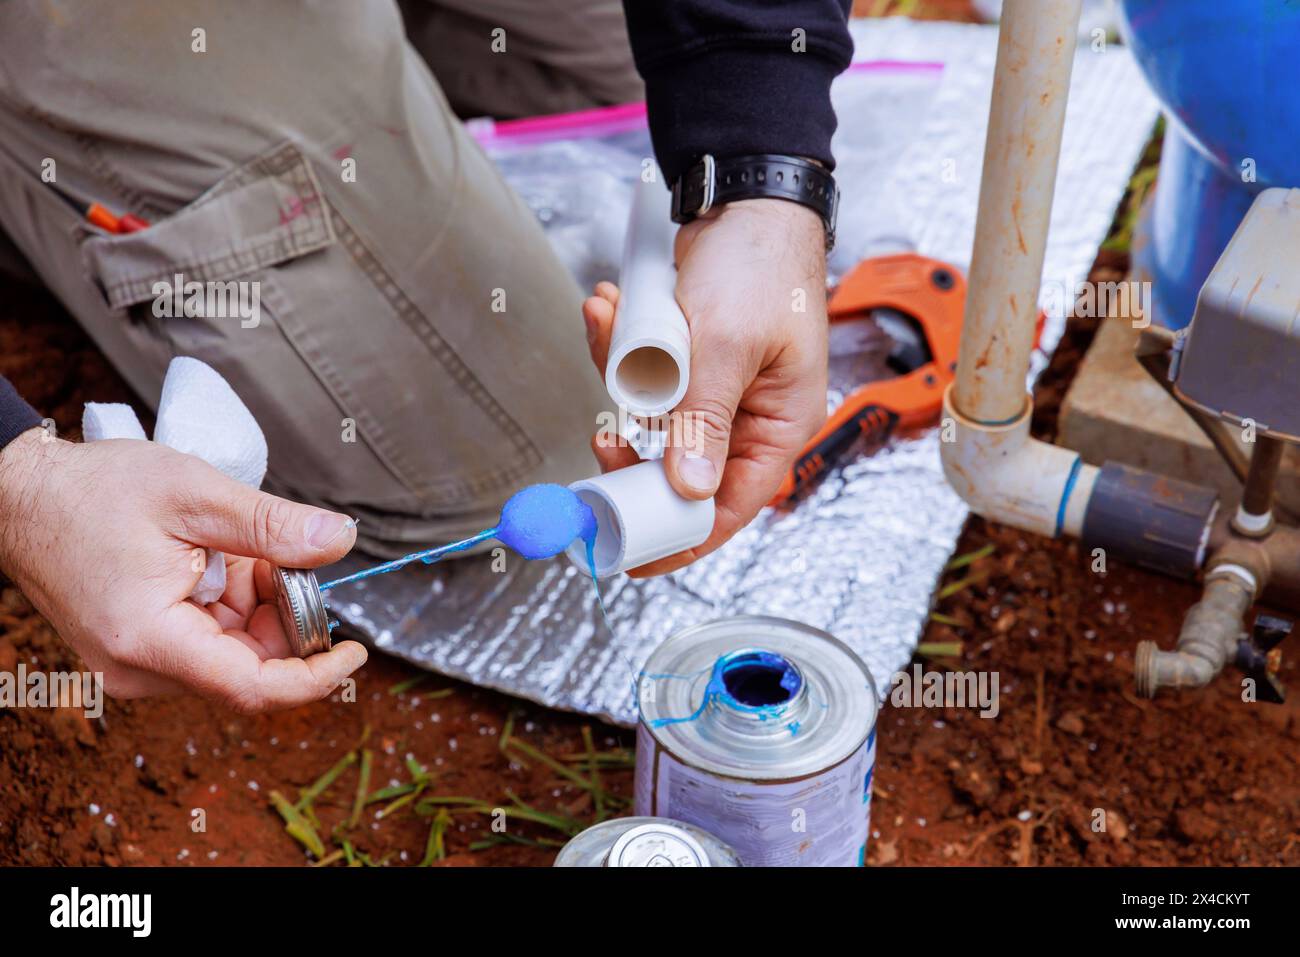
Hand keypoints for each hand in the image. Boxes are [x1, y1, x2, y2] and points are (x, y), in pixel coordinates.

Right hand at [0, 428, 366, 712]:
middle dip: (283, 614)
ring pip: (232, 651)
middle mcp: (140, 669)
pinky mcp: (138, 650)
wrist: (22, 496)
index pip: (253, 688)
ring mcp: (137, 663)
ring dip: (256, 604)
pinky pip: (207, 640)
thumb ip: (272, 525)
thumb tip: (340, 540)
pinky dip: (230, 602)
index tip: (356, 651)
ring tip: (236, 548)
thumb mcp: (195, 495)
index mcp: (150, 640)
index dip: (316, 676)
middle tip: (281, 555)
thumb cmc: (93, 492)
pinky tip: (216, 560)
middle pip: (248, 666)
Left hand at [583, 197, 827, 575]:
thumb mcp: (727, 346)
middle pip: (679, 470)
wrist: (745, 196)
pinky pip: (645, 380)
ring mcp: (715, 392)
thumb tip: (689, 489)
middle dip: (632, 446)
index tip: (628, 553)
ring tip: (611, 323)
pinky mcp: (688, 365)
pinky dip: (622, 350)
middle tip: (601, 432)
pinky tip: (612, 308)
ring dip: (621, 379)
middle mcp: (748, 419)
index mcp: (777, 427)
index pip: (728, 507)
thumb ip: (704, 419)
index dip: (679, 536)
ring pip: (651, 422)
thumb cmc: (760, 264)